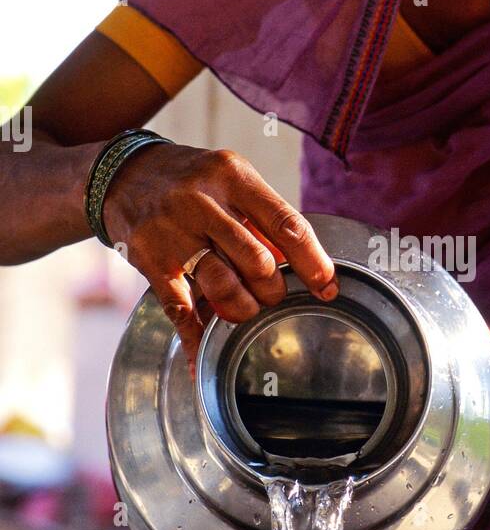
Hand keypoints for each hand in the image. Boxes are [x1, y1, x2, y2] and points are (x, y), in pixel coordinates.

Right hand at [101, 142, 338, 368]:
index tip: (327, 287)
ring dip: (244, 309)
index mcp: (232, 176)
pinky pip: (181, 310)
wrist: (121, 175)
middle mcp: (202, 201)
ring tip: (245, 308)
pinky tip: (203, 355)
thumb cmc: (190, 180)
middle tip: (273, 294)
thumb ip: (261, 216)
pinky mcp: (150, 261)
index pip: (285, 224)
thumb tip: (299, 263)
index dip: (312, 261)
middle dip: (274, 290)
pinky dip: (196, 338)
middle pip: (258, 262)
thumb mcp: (228, 178)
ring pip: (224, 287)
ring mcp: (174, 232)